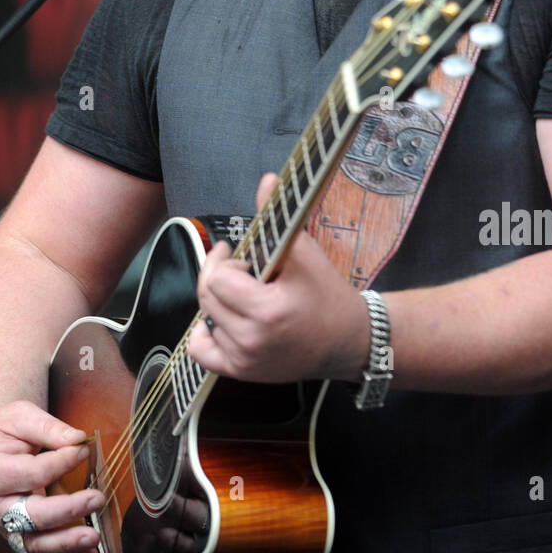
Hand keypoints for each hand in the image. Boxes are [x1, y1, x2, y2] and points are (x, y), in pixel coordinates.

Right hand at [0, 401, 104, 552]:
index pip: (33, 473)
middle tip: (97, 498)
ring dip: (66, 543)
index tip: (83, 450)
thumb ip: (49, 427)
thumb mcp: (20, 416)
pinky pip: (41, 551)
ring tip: (93, 538)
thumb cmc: (0, 431)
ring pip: (35, 543)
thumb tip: (79, 440)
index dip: (61, 462)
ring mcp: (6, 525)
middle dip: (67, 510)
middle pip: (33, 515)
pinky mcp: (19, 534)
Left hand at [187, 173, 369, 383]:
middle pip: (206, 298)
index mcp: (268, 310)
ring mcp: (246, 361)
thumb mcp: (305, 253)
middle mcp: (253, 340)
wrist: (348, 340)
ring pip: (205, 320)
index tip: (237, 253)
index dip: (225, 261)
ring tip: (243, 295)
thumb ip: (279, 217)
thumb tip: (266, 180)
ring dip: (218, 303)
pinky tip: (221, 322)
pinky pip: (203, 353)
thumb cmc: (328, 296)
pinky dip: (205, 335)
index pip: (217, 279)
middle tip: (241, 269)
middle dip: (219, 277)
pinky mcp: (243, 373)